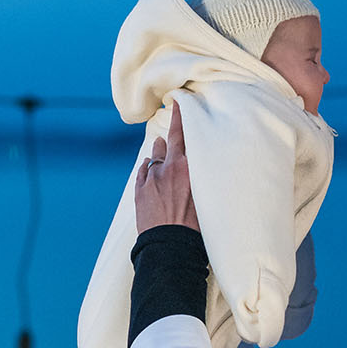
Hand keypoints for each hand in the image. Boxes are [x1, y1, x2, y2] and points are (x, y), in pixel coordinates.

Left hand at [134, 100, 199, 232]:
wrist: (171, 246)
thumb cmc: (196, 226)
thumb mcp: (206, 196)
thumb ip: (198, 176)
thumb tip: (195, 165)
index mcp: (188, 168)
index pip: (184, 135)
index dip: (181, 117)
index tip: (179, 102)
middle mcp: (169, 168)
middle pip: (168, 141)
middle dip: (172, 127)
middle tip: (173, 109)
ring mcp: (152, 178)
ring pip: (155, 156)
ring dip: (159, 151)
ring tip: (161, 146)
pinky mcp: (140, 190)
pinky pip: (143, 171)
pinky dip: (148, 167)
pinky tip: (150, 166)